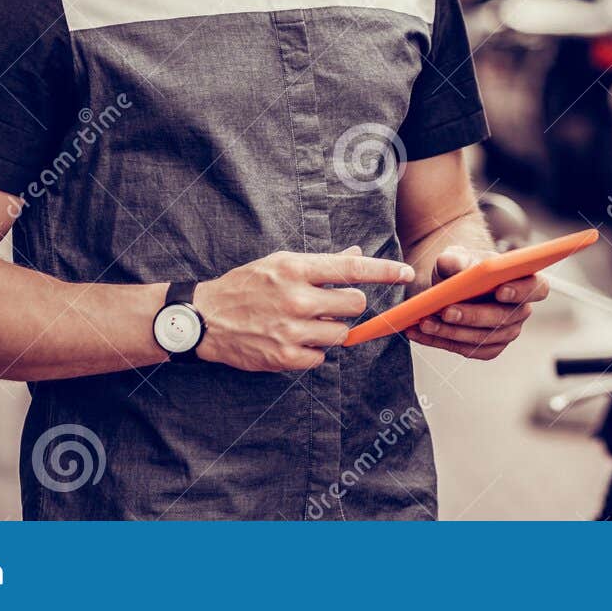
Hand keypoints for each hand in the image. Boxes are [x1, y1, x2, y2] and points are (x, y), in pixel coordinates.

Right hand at [194, 246, 415, 372]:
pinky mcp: (284, 357)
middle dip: (347, 304)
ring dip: (331, 329)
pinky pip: (321, 356)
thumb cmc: (246, 286)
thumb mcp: (280, 263)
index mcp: (296, 269)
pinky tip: (294, 339)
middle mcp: (296, 299)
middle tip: (326, 303)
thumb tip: (356, 255)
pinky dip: (313, 350)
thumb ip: (320, 263)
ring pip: (342, 333)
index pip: (351, 269)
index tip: (405, 273)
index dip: (384, 272)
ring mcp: (291, 330)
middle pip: (354, 304)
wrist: (205, 318)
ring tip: (305, 322)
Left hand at [406, 245, 548, 360]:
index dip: (522, 291)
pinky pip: (466, 349)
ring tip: (425, 322)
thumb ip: (455, 258)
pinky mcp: (487, 348)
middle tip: (446, 311)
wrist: (452, 282)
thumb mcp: (456, 256)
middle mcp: (520, 310)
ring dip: (451, 332)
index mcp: (524, 280)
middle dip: (473, 316)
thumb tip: (452, 264)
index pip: (537, 288)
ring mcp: (506, 332)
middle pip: (504, 318)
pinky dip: (440, 342)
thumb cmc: (462, 267)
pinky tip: (419, 333)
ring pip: (483, 338)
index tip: (500, 290)